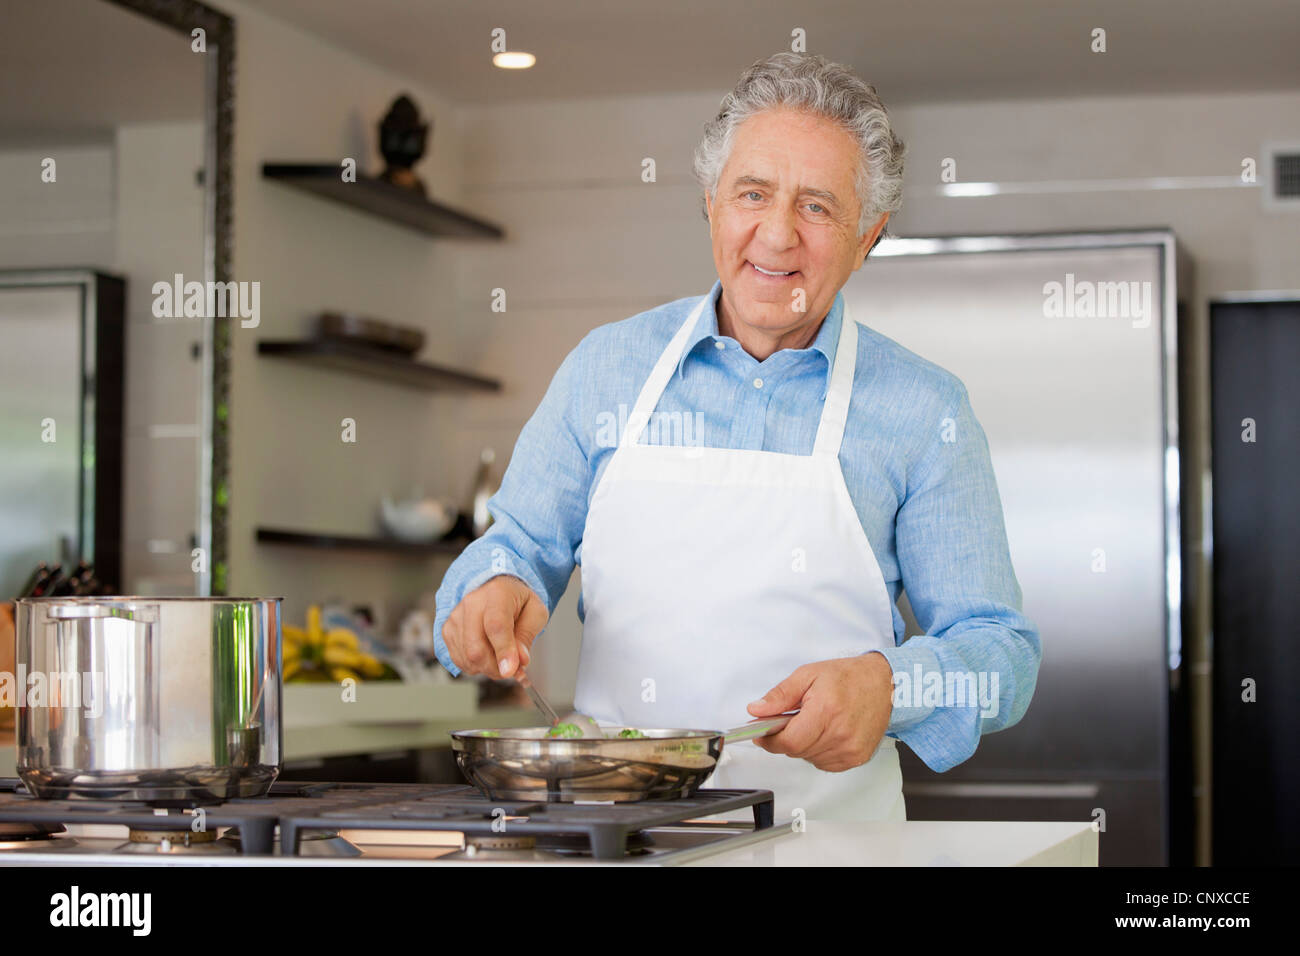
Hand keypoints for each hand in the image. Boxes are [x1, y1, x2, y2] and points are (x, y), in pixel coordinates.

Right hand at [442, 575, 548, 678]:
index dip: (503, 651)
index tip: (510, 670)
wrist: (496, 589)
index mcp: (498, 593)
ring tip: (502, 658)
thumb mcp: (536, 612)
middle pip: (476, 648)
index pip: (496, 626)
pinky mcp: (447, 630)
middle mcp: (471, 603)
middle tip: (514, 668)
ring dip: (489, 668)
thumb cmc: (517, 601)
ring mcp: (456, 617)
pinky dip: (476, 666)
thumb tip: (520, 660)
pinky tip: (488, 655)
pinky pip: (460, 660)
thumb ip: (528, 635)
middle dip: (497, 668)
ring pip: (468, 658)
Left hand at [746, 653, 893, 771]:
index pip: (788, 741)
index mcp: (826, 711)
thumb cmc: (848, 677)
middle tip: (791, 719)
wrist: (884, 684)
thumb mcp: (808, 675)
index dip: (770, 740)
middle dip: (786, 738)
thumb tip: (756, 710)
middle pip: (797, 751)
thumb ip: (780, 695)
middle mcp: (840, 734)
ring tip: (814, 722)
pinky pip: (824, 763)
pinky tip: (826, 732)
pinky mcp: (857, 758)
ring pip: (809, 758)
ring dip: (803, 744)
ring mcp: (850, 749)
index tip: (761, 734)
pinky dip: (818, 751)